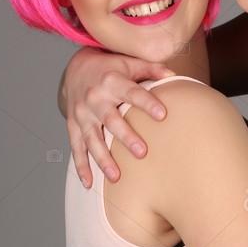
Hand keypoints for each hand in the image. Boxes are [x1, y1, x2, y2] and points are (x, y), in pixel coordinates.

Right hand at [62, 47, 174, 187]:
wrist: (76, 69)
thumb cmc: (109, 68)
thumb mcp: (129, 63)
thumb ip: (151, 69)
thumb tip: (173, 76)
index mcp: (112, 81)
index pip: (132, 92)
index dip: (147, 103)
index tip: (162, 114)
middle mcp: (95, 98)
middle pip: (111, 120)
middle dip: (126, 137)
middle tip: (142, 153)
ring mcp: (82, 114)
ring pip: (92, 139)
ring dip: (103, 159)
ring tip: (116, 177)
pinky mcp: (73, 126)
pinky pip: (76, 148)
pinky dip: (81, 166)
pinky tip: (89, 183)